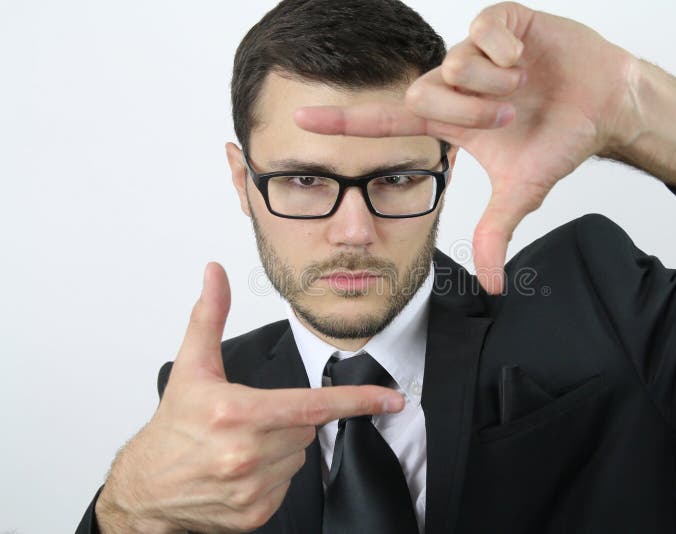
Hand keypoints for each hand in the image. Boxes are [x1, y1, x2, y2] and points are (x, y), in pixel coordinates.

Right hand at [95, 262, 404, 532]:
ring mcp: (251, 487)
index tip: (392, 399)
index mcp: (236, 413)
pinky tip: (243, 469)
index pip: (313, 405)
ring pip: (301, 457)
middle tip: (252, 419)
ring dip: (283, 447)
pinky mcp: (254, 513)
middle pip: (307, 428)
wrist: (146, 487)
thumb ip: (209, 317)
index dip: (358, 401)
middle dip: (290, 419)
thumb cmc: (173, 428)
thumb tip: (215, 275)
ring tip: (242, 444)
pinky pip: (288, 485)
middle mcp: (246, 453)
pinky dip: (274, 474)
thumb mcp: (192, 368)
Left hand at [294, 2, 642, 293]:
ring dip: (494, 85)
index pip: (386, 119)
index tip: (299, 123)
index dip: (345, 122)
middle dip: (470, 111)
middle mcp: (453, 83)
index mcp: (450, 119)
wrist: (604, 104)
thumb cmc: (557, 140)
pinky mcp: (500, 21)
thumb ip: (496, 231)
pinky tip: (526, 60)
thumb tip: (492, 285)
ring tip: (524, 86)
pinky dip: (508, 51)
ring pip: (455, 63)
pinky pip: (484, 31)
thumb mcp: (522, 190)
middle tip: (510, 117)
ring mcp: (474, 50)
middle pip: (423, 91)